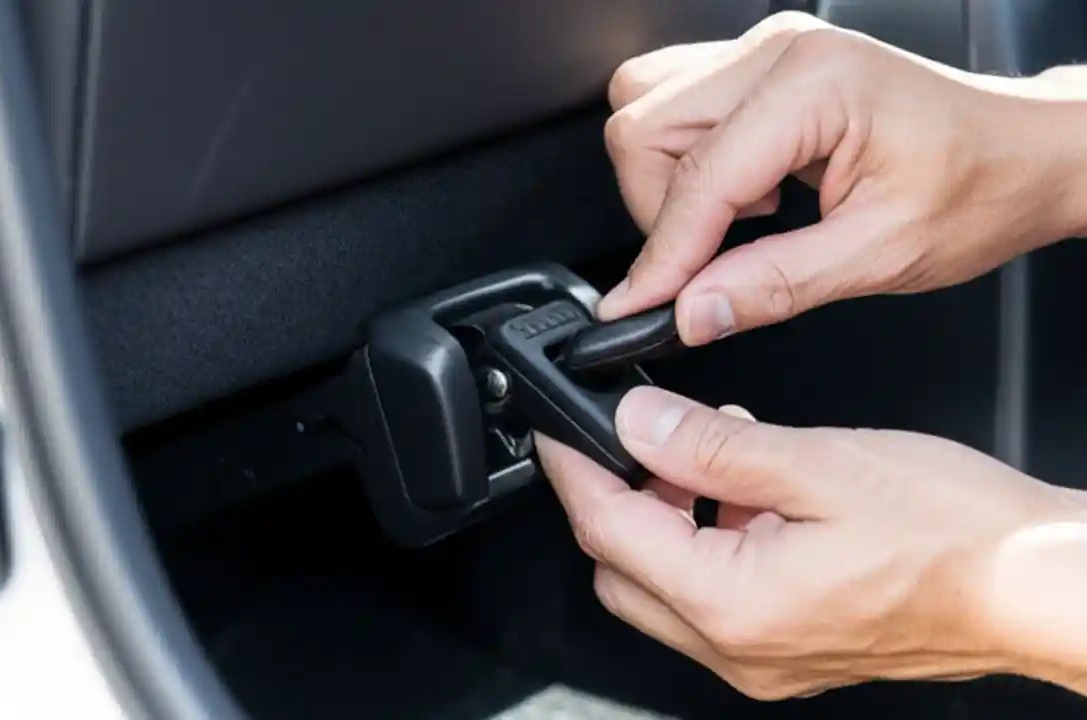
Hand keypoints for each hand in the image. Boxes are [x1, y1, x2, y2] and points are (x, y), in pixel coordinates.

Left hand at [536, 387, 1086, 698]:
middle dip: (614, 497)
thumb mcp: (817, 462)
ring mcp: (763, 658)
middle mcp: (737, 648)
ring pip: (664, 585)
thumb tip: (635, 422)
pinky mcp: (789, 651)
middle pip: (622, 568)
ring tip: (708, 454)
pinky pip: (714, 599)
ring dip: (664, 517)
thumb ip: (709, 447)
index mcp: (732, 603)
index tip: (558, 429)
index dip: (573, 469)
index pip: (607, 530)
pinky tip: (747, 493)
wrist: (1033, 585)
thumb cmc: (956, 534)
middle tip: (639, 436)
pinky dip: (707, 542)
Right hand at [598, 12, 1086, 344]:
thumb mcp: (882, 254)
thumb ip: (775, 284)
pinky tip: (747, 195)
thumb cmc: (980, 186)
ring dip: (668, 185)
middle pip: (644, 127)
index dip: (663, 255)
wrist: (1025, 152)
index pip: (697, 177)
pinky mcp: (761, 71)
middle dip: (659, 213)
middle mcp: (778, 53)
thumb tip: (692, 311)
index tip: (639, 309)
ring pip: (647, 112)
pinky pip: (678, 110)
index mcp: (814, 85)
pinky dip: (689, 166)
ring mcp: (766, 55)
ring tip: (741, 222)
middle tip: (706, 265)